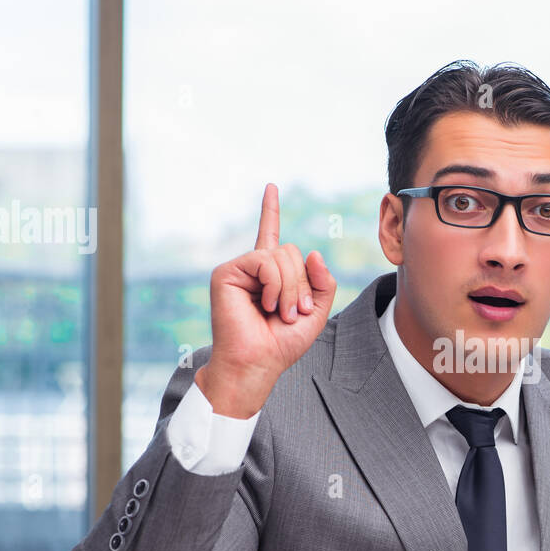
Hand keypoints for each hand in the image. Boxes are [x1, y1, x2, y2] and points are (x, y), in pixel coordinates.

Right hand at [197, 183, 336, 417]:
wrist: (258, 364)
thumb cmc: (282, 344)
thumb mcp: (316, 312)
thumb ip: (323, 282)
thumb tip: (314, 253)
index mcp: (271, 275)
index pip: (272, 235)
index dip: (271, 210)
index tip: (271, 186)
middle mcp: (253, 268)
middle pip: (291, 251)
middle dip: (302, 284)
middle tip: (293, 313)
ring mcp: (240, 269)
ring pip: (281, 255)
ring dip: (290, 288)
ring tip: (279, 313)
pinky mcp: (226, 273)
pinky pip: (265, 262)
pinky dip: (275, 285)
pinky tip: (264, 305)